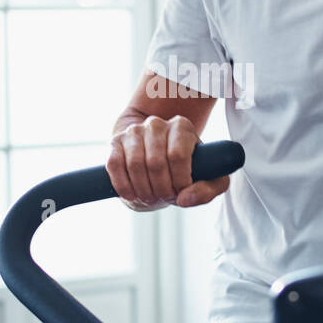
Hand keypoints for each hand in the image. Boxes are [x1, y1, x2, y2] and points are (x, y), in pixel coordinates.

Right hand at [107, 115, 230, 209]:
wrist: (157, 167)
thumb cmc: (186, 172)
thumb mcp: (208, 181)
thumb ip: (207, 191)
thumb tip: (185, 198)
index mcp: (182, 127)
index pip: (178, 155)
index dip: (179, 180)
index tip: (180, 192)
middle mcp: (157, 124)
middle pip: (156, 162)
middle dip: (161, 188)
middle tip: (164, 197)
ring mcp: (134, 131)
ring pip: (135, 164)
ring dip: (143, 190)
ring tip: (150, 197)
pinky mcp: (115, 142)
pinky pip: (114, 165)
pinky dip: (123, 185)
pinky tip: (131, 194)